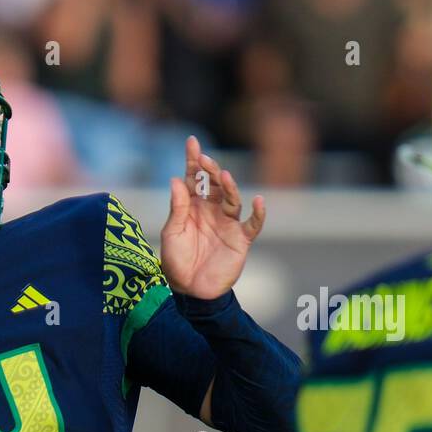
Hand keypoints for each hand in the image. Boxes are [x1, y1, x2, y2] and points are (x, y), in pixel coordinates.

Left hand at [161, 136, 264, 298]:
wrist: (190, 290)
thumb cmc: (177, 261)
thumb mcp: (173, 233)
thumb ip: (177, 208)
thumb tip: (175, 179)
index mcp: (192, 207)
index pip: (194, 179)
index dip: (194, 161)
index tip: (192, 142)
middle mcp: (212, 210)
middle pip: (214, 185)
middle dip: (210, 170)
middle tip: (205, 159)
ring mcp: (228, 223)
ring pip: (232, 199)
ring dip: (229, 187)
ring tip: (222, 176)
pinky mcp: (241, 239)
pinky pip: (253, 224)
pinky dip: (258, 213)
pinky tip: (258, 201)